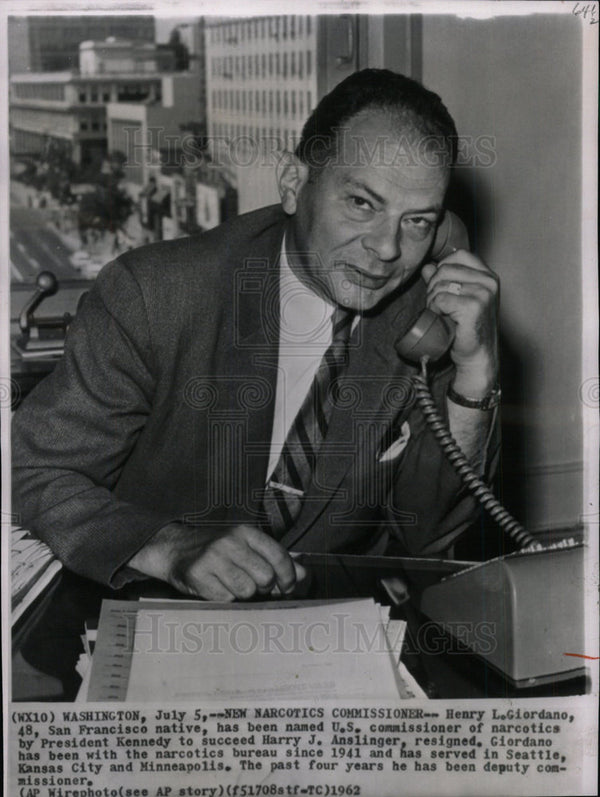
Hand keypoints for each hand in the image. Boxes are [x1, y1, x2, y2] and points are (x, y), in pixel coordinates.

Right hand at [128, 523, 306, 600]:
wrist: (175, 548)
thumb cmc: (216, 549)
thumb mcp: (246, 546)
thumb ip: (275, 558)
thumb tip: (303, 574)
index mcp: (245, 532)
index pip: (278, 556)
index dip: (288, 576)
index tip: (287, 586)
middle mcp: (230, 542)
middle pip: (265, 577)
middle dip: (264, 587)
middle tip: (255, 585)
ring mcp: (213, 558)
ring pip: (247, 591)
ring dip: (244, 594)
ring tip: (233, 584)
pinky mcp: (198, 576)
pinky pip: (226, 599)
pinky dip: (225, 598)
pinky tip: (217, 587)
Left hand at [421, 250, 498, 395]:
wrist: (476, 355)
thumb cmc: (465, 328)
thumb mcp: (455, 299)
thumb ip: (443, 281)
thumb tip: (428, 267)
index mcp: (487, 276)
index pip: (458, 255)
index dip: (442, 268)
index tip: (442, 288)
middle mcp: (489, 281)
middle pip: (445, 269)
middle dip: (433, 287)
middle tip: (438, 306)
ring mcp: (483, 293)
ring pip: (440, 285)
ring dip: (433, 300)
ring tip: (441, 314)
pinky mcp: (474, 307)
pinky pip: (441, 299)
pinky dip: (435, 309)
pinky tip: (442, 319)